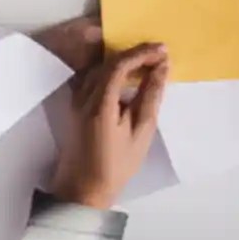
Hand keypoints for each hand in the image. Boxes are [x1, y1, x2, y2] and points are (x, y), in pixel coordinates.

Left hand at [50, 43, 168, 208]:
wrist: (83, 189)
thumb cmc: (116, 165)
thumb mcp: (142, 132)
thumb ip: (151, 96)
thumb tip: (161, 68)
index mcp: (100, 104)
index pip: (120, 65)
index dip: (142, 53)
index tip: (163, 50)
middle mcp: (83, 96)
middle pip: (108, 62)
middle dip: (135, 54)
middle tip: (160, 56)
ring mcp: (76, 99)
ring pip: (99, 68)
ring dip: (123, 61)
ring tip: (148, 65)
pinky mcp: (75, 104)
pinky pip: (93, 77)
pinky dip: (111, 71)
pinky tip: (127, 77)